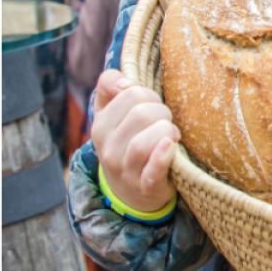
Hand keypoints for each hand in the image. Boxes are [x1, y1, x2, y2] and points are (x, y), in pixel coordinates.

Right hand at [90, 69, 180, 212]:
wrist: (131, 191)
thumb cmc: (128, 142)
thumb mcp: (111, 114)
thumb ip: (109, 87)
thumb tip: (122, 80)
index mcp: (100, 126)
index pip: (131, 94)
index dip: (150, 96)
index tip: (153, 108)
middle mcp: (108, 149)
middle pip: (142, 114)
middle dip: (162, 113)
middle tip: (165, 123)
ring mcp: (125, 170)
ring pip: (144, 141)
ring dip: (167, 132)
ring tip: (171, 136)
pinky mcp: (146, 187)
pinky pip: (152, 171)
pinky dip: (161, 157)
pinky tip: (170, 146)